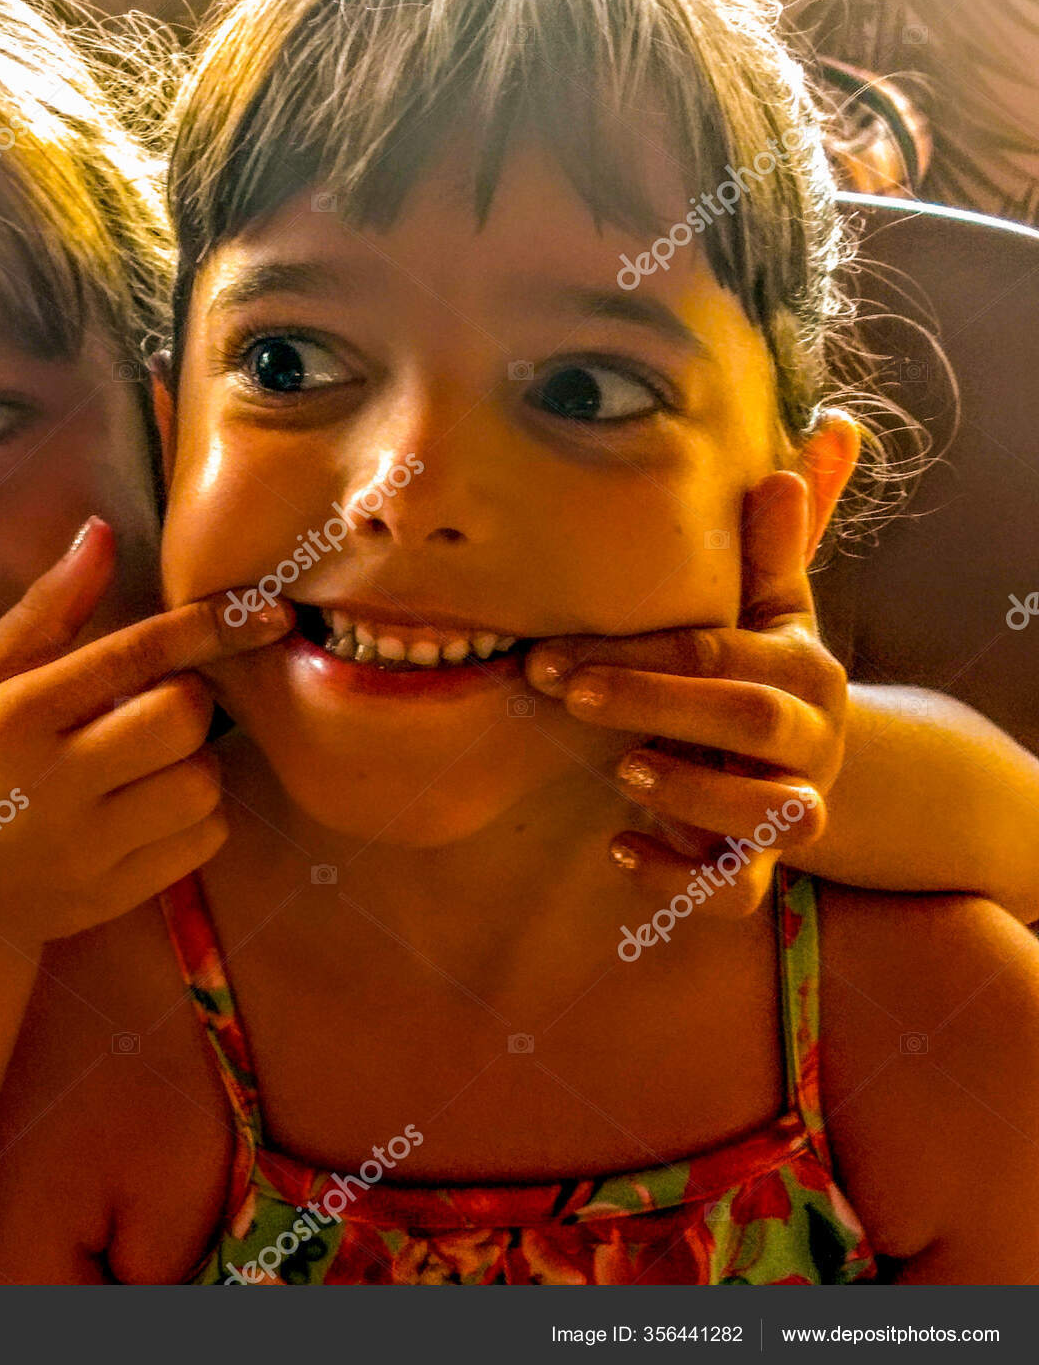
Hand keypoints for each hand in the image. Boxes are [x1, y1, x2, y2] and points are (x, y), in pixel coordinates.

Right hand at [0, 517, 292, 953]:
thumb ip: (46, 612)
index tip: (268, 613)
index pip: (133, 656)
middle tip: (156, 707)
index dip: (209, 627)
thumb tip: (102, 532)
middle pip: (182, 718)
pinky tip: (152, 810)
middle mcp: (52, 783)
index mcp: (15, 717)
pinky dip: (198, 818)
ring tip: (150, 764)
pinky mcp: (117, 894)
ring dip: (195, 762)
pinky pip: (205, 839)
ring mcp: (87, 847)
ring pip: (202, 782)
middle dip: (188, 701)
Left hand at [523, 472, 846, 916]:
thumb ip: (765, 554)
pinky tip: (618, 846)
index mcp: (804, 669)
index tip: (551, 655)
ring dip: (693, 791)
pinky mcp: (759, 870)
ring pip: (774, 813)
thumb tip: (773, 471)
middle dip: (655, 702)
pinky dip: (676, 877)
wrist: (798, 768)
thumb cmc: (754, 676)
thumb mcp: (764, 616)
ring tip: (622, 771)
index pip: (722, 652)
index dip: (637, 654)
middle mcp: (812, 741)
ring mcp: (792, 808)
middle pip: (752, 719)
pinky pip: (734, 893)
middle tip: (566, 693)